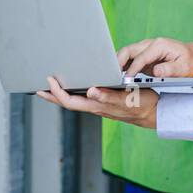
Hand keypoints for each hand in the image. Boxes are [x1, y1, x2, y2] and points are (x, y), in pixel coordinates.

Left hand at [36, 76, 158, 127]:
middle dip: (52, 96)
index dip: (56, 92)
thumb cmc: (140, 104)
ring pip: (74, 102)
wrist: (153, 112)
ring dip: (61, 96)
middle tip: (38, 88)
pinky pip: (83, 100)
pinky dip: (73, 94)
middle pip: (67, 104)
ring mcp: (98, 107)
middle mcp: (95, 107)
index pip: (69, 102)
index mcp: (97, 106)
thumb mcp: (126, 99)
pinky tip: (73, 88)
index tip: (48, 80)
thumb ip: (108, 97)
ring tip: (50, 88)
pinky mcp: (104, 103)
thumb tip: (91, 91)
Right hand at [117, 38, 192, 77]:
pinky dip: (122, 66)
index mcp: (159, 45)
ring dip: (117, 64)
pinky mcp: (144, 56)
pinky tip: (117, 76)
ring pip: (126, 54)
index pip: (141, 57)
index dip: (132, 69)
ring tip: (109, 77)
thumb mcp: (184, 68)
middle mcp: (150, 44)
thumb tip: (156, 72)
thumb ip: (170, 70)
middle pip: (128, 50)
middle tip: (110, 76)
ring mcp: (145, 49)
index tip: (126, 80)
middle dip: (117, 62)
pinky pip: (129, 59)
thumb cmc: (190, 62)